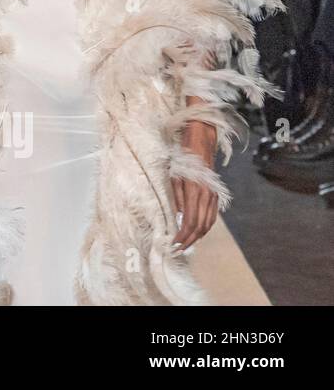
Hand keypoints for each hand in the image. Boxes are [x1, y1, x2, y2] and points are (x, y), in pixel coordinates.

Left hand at [172, 120, 218, 252]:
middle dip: (190, 240)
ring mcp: (213, 195)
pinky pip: (211, 215)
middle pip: (201, 226)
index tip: (174, 244)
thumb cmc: (183, 156)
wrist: (201, 141)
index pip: (190, 222)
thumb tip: (176, 217)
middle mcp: (206, 196)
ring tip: (186, 244)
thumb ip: (176, 197)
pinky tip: (196, 231)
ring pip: (208, 223)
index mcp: (195, 192)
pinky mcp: (215, 194)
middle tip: (178, 249)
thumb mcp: (174, 175)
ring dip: (198, 236)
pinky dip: (204, 227)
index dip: (183, 236)